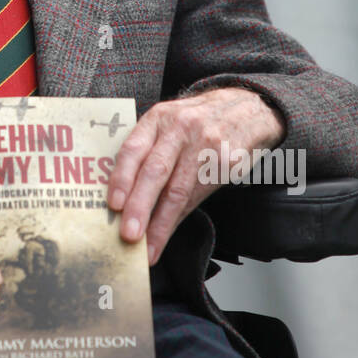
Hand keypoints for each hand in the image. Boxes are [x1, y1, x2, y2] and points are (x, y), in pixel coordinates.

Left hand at [106, 87, 284, 265]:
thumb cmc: (195, 122)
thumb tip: (120, 197)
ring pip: (179, 191)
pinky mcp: (226, 163)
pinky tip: (168, 233)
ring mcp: (206, 146)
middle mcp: (180, 130)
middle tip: (129, 235)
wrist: (244, 109)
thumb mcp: (167, 123)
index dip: (121, 178)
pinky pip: (198, 195)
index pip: (133, 149)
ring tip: (148, 248)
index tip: (113, 205)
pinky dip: (180, 218)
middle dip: (139, 207)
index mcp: (158, 119)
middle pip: (155, 172)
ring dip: (161, 224)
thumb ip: (145, 150)